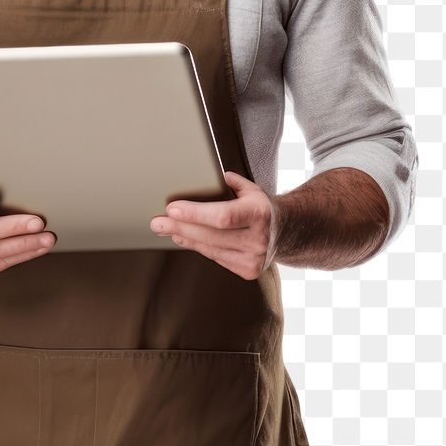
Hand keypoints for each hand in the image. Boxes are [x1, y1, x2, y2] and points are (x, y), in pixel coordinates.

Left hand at [149, 171, 280, 279]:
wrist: (287, 233)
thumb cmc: (262, 208)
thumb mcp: (253, 189)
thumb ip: (234, 182)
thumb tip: (218, 175)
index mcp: (259, 213)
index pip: (223, 215)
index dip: (195, 214)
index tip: (172, 208)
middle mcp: (258, 238)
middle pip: (211, 235)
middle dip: (180, 227)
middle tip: (157, 222)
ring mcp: (254, 257)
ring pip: (211, 248)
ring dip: (185, 238)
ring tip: (166, 229)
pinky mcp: (248, 270)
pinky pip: (216, 257)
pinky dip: (198, 246)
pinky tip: (184, 238)